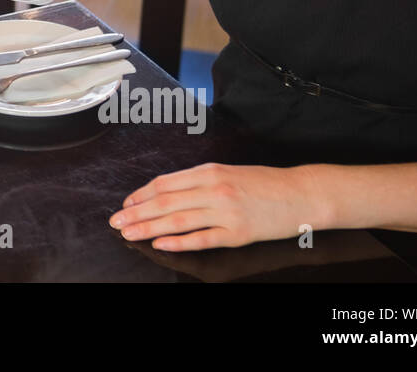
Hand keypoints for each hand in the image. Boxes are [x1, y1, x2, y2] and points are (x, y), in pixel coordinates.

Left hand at [107, 163, 321, 250]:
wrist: (301, 194)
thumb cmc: (263, 183)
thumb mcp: (227, 172)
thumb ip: (198, 181)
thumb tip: (165, 191)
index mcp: (209, 172)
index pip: (164, 183)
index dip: (140, 194)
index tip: (125, 203)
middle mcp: (214, 189)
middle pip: (164, 202)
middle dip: (136, 212)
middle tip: (115, 221)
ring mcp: (225, 212)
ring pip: (177, 220)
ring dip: (149, 228)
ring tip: (129, 233)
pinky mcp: (237, 233)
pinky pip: (202, 239)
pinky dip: (178, 242)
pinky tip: (160, 244)